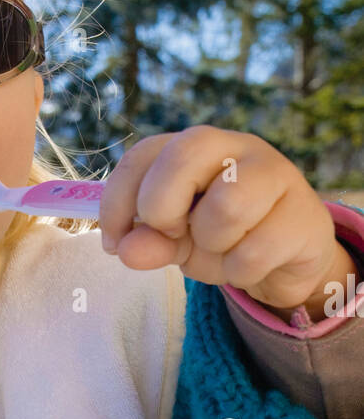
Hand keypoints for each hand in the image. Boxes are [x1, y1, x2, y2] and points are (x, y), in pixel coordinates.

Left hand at [99, 126, 351, 316]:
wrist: (285, 262)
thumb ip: (149, 243)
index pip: (143, 154)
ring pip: (224, 208)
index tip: (115, 243)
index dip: (118, 201)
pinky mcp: (303, 215)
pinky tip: (250, 265)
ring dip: (211, 245)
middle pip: (183, 156)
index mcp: (196, 146)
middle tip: (176, 236)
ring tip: (222, 249)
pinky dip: (240, 271)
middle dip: (163, 210)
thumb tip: (126, 250)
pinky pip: (254, 252)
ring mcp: (276, 174)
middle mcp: (236, 146)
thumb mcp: (176, 241)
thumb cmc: (223, 238)